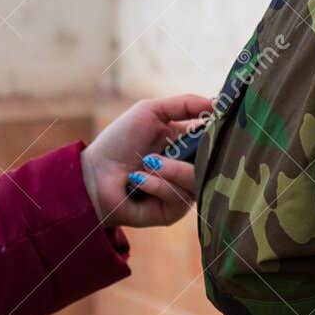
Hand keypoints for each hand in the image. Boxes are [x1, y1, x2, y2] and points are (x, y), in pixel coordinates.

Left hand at [81, 94, 213, 228]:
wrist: (92, 174)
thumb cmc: (118, 141)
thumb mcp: (151, 111)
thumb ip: (185, 104)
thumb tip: (218, 102)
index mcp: (189, 146)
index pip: (218, 141)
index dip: (221, 134)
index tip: (222, 124)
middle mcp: (190, 169)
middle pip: (215, 163)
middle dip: (198, 153)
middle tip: (178, 146)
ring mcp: (184, 191)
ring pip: (197, 180)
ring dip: (170, 169)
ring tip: (147, 163)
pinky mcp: (172, 212)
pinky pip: (178, 197)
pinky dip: (157, 184)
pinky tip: (137, 180)